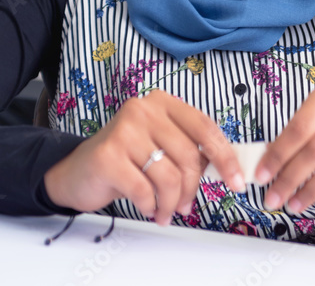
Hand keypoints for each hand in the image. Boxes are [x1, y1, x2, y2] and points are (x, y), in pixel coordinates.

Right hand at [43, 90, 244, 225]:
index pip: (205, 128)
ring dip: (170, 204)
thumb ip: (189, 151)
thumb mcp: (160, 147)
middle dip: (192, 190)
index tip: (237, 181)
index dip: (225, 158)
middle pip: (188, 157)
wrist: (77, 171)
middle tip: (185, 206)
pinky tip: (145, 206)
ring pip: (169, 177)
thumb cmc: (125, 160)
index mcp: (161, 102)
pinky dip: (150, 206)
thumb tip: (228, 169)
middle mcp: (143, 110)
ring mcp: (124, 130)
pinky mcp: (108, 155)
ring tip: (164, 211)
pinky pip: (145, 191)